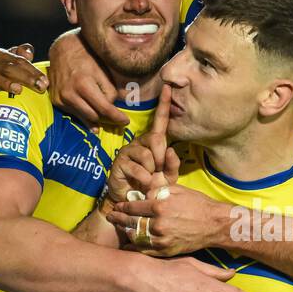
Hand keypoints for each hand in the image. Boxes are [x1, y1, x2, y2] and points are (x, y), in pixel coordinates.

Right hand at [0, 44, 45, 118]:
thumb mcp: (7, 71)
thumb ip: (19, 61)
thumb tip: (29, 50)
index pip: (18, 60)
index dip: (32, 69)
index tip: (46, 82)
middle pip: (8, 67)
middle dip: (26, 77)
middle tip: (41, 88)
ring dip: (5, 83)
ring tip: (18, 90)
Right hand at [48, 30, 128, 126]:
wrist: (63, 50)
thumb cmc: (87, 57)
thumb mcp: (103, 71)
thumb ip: (110, 92)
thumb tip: (112, 109)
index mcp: (83, 85)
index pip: (104, 109)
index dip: (117, 117)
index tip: (125, 121)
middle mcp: (69, 94)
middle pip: (95, 116)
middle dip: (107, 117)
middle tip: (116, 115)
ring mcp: (60, 98)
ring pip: (84, 118)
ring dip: (96, 117)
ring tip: (104, 112)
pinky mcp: (55, 100)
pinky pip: (74, 114)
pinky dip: (84, 113)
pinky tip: (91, 110)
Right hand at [106, 85, 180, 203]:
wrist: (135, 203)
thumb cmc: (152, 187)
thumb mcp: (168, 177)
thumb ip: (173, 164)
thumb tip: (170, 150)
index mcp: (153, 144)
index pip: (160, 121)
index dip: (164, 104)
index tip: (168, 87)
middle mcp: (140, 143)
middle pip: (156, 139)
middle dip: (161, 158)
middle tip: (158, 171)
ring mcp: (128, 151)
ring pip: (147, 154)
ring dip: (152, 171)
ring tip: (148, 179)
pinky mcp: (119, 162)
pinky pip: (138, 168)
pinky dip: (144, 178)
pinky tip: (141, 183)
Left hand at [109, 184, 227, 256]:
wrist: (215, 224)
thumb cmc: (198, 204)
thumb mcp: (177, 190)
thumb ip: (157, 191)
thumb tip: (143, 195)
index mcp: (159, 206)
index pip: (133, 206)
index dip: (123, 206)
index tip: (117, 205)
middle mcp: (158, 224)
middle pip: (131, 221)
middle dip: (119, 218)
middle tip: (111, 216)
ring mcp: (161, 239)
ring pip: (136, 236)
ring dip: (126, 231)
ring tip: (120, 228)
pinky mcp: (166, 250)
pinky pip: (146, 249)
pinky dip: (135, 247)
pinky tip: (129, 244)